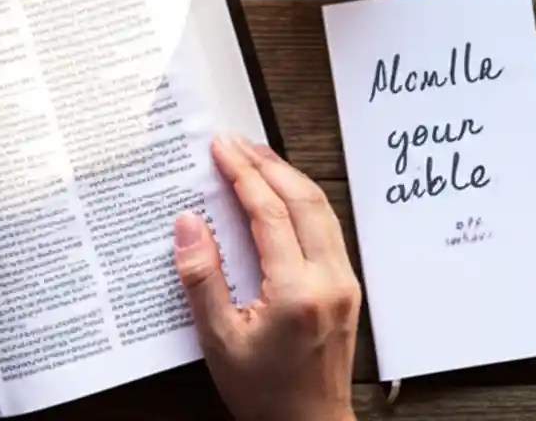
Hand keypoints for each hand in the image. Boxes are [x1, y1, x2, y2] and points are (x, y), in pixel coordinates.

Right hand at [174, 136, 359, 420]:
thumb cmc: (264, 393)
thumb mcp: (218, 340)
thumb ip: (201, 278)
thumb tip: (188, 224)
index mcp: (297, 292)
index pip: (270, 214)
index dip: (242, 175)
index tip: (221, 149)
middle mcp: (329, 280)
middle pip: (303, 200)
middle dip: (267, 164)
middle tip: (235, 142)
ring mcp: (344, 282)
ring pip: (321, 209)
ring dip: (288, 177)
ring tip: (256, 156)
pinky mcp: (347, 287)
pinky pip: (326, 228)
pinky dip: (301, 201)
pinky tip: (280, 194)